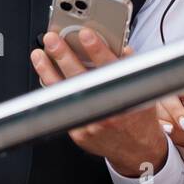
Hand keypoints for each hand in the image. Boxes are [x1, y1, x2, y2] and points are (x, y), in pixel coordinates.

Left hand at [29, 29, 183, 174]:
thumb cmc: (139, 117)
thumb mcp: (143, 89)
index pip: (109, 66)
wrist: (137, 150)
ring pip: (64, 94)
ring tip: (40, 55)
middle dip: (63, 55)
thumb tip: (120, 45)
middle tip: (52, 40)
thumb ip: (130, 67)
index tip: (85, 33)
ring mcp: (90, 122)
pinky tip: (46, 77)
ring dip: (48, 71)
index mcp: (126, 94)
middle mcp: (107, 108)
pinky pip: (62, 108)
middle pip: (80, 77)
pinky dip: (53, 91)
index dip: (96, 48)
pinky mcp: (77, 133)